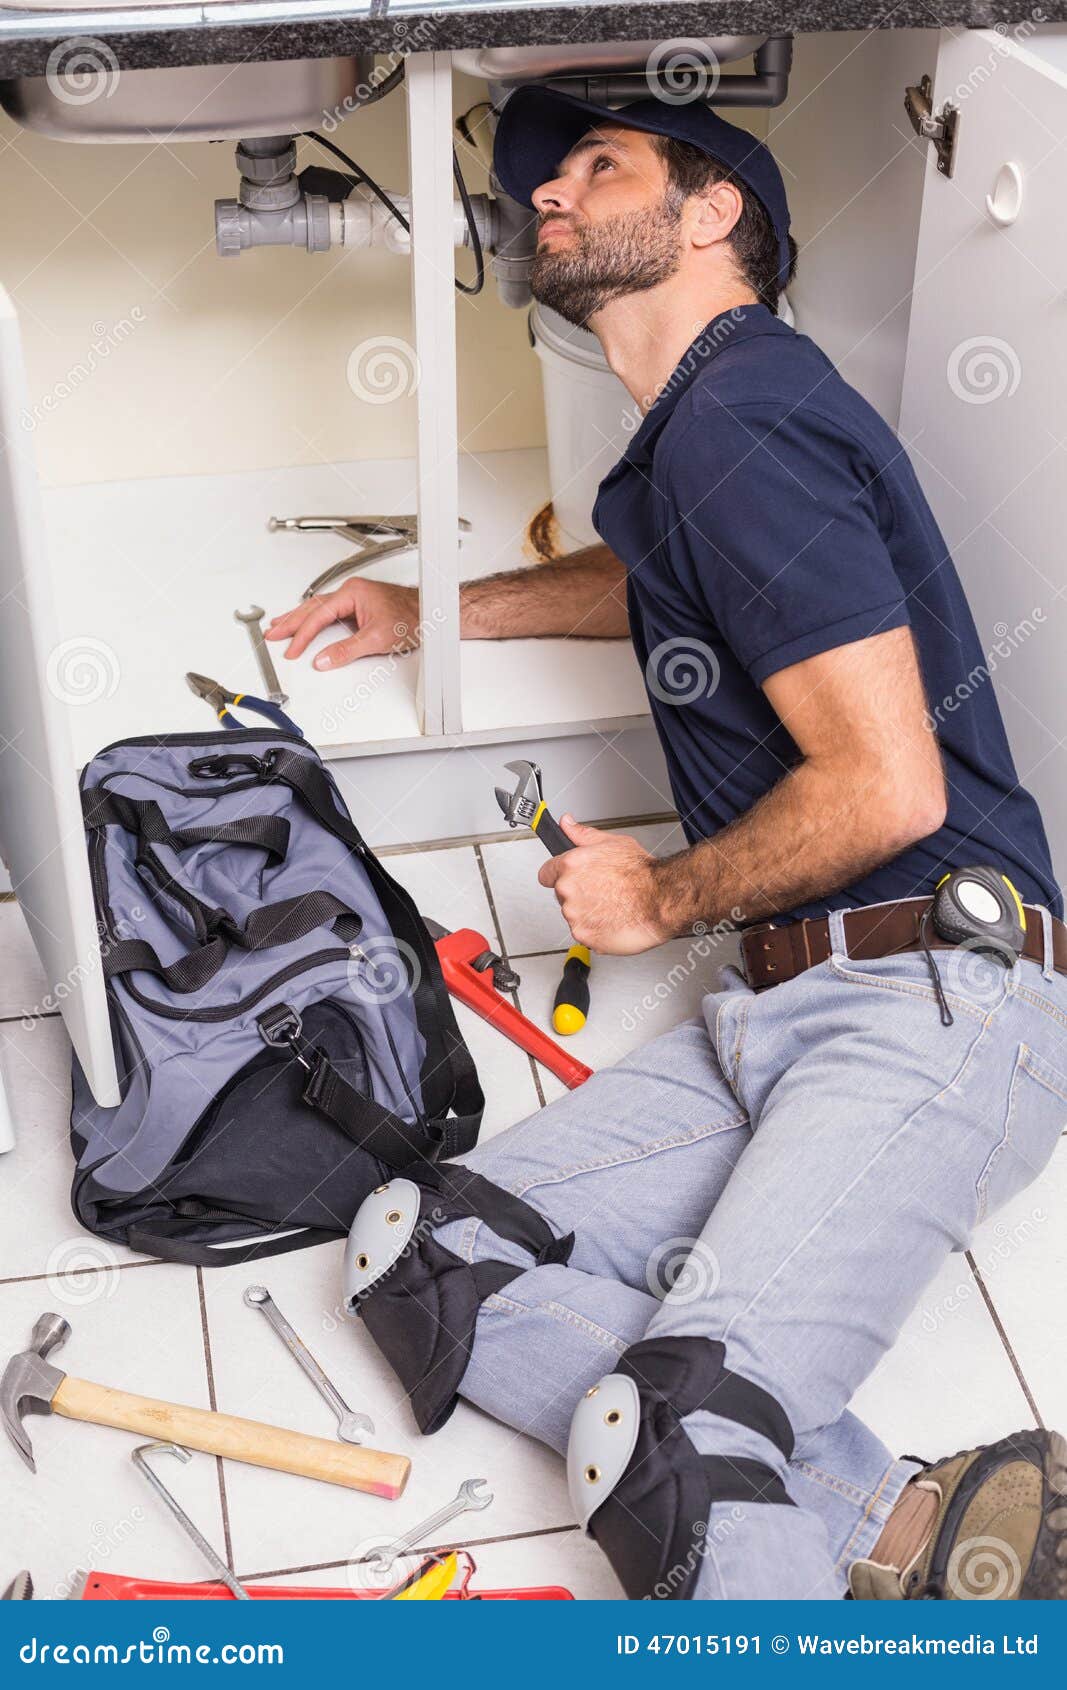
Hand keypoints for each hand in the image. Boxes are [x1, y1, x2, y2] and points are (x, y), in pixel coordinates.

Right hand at [264, 579, 420, 669]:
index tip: (292, 650)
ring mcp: (353, 597)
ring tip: (279, 626)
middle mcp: (350, 592)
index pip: (319, 616)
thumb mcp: (377, 638)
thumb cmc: (411, 618)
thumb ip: (347, 650)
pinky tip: (304, 623)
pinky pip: (327, 611)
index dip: (302, 635)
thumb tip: (323, 660)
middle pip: (312, 607)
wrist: (430, 612)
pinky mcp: (357, 606)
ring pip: (317, 607)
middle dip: (290, 621)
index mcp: (352, 593)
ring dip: (298, 618)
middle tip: (271, 633)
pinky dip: (313, 618)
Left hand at [537, 818, 668, 954]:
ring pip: (574, 915)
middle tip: (602, 891)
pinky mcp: (584, 935)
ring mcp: (575, 915)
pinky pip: (585, 933)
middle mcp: (568, 890)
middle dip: (578, 894)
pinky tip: (613, 919)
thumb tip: (566, 824)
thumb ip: (582, 835)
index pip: (546, 873)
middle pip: (562, 895)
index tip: (568, 878)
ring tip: (612, 905)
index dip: (558, 875)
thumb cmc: (642, 873)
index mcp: (570, 865)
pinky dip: (597, 930)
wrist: (662, 899)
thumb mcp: (612, 842)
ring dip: (588, 913)